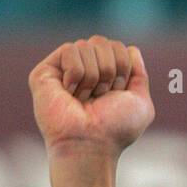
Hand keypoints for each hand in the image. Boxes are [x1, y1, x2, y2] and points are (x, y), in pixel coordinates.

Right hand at [28, 35, 153, 154]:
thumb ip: (140, 76)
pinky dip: (77, 75)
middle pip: (102, 42)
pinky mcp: (46, 71)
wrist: (91, 144)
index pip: (119, 48)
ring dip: (93, 77)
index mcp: (106, 75)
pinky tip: (70, 93)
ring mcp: (64, 69)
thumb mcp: (141, 105)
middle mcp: (85, 69)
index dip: (123, 69)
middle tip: (101, 98)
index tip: (117, 95)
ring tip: (84, 99)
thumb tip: (132, 49)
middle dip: (109, 71)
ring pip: (85, 45)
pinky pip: (70, 51)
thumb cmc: (115, 130)